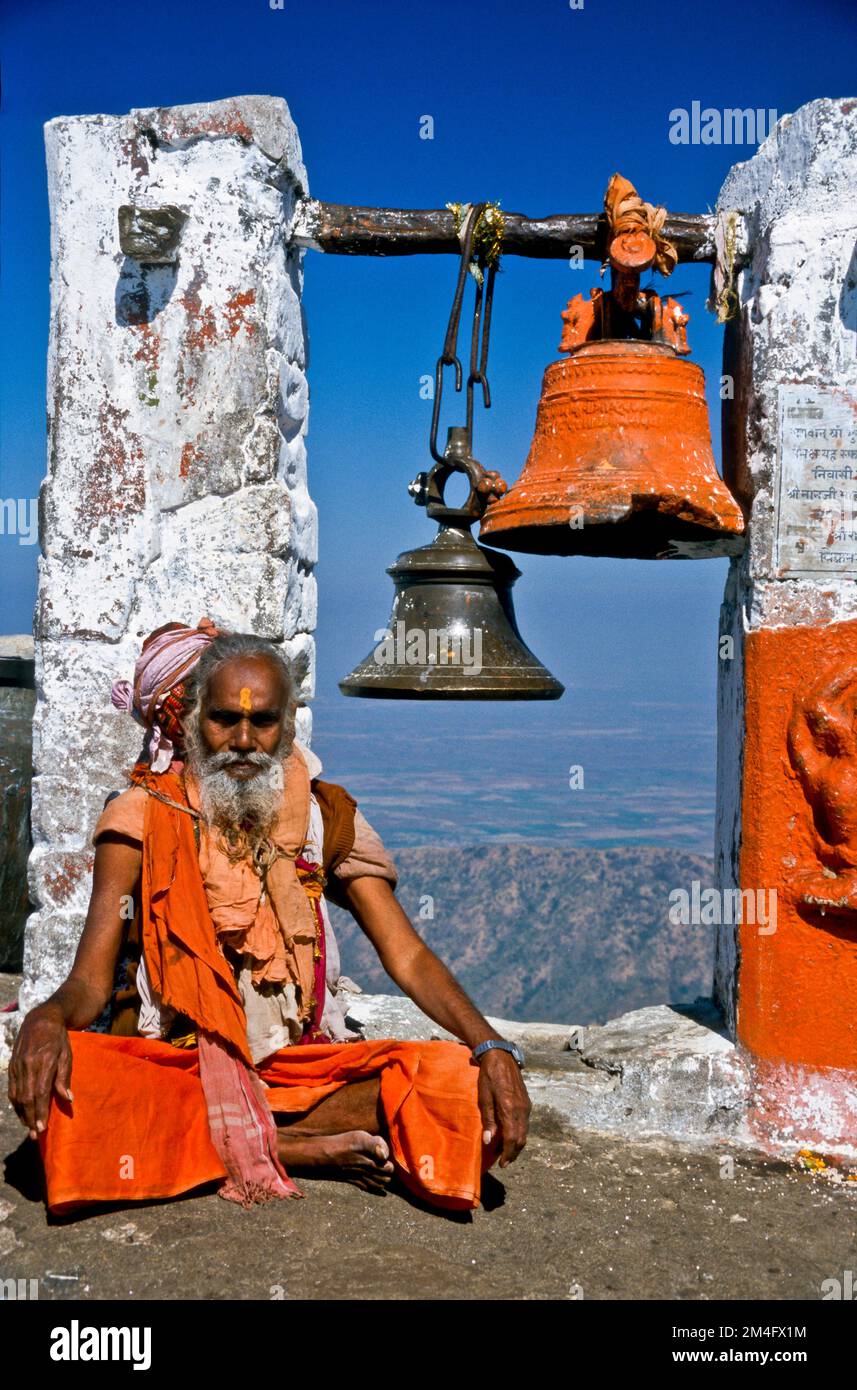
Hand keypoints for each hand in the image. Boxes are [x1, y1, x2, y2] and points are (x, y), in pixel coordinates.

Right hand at [7, 1005, 73, 1139]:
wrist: (41, 1019)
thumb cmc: (59, 1038)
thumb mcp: (67, 1054)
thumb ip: (64, 1077)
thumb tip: (68, 1099)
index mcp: (44, 1062)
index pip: (40, 1092)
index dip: (40, 1112)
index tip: (43, 1128)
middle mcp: (28, 1065)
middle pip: (27, 1097)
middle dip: (30, 1118)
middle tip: (35, 1135)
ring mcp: (17, 1065)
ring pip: (16, 1095)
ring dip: (22, 1113)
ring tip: (29, 1128)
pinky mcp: (12, 1066)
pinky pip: (11, 1088)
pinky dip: (15, 1103)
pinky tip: (21, 1112)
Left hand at [476, 1047, 530, 1167]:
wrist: (501, 1056)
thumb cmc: (488, 1076)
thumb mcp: (484, 1097)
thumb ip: (488, 1120)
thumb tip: (489, 1141)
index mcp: (510, 1108)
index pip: (512, 1139)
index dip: (508, 1154)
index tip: (503, 1164)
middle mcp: (522, 1109)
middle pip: (521, 1138)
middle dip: (514, 1153)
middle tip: (504, 1162)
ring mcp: (526, 1105)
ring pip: (525, 1132)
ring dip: (517, 1144)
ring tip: (505, 1150)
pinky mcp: (527, 1102)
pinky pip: (525, 1123)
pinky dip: (518, 1133)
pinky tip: (509, 1134)